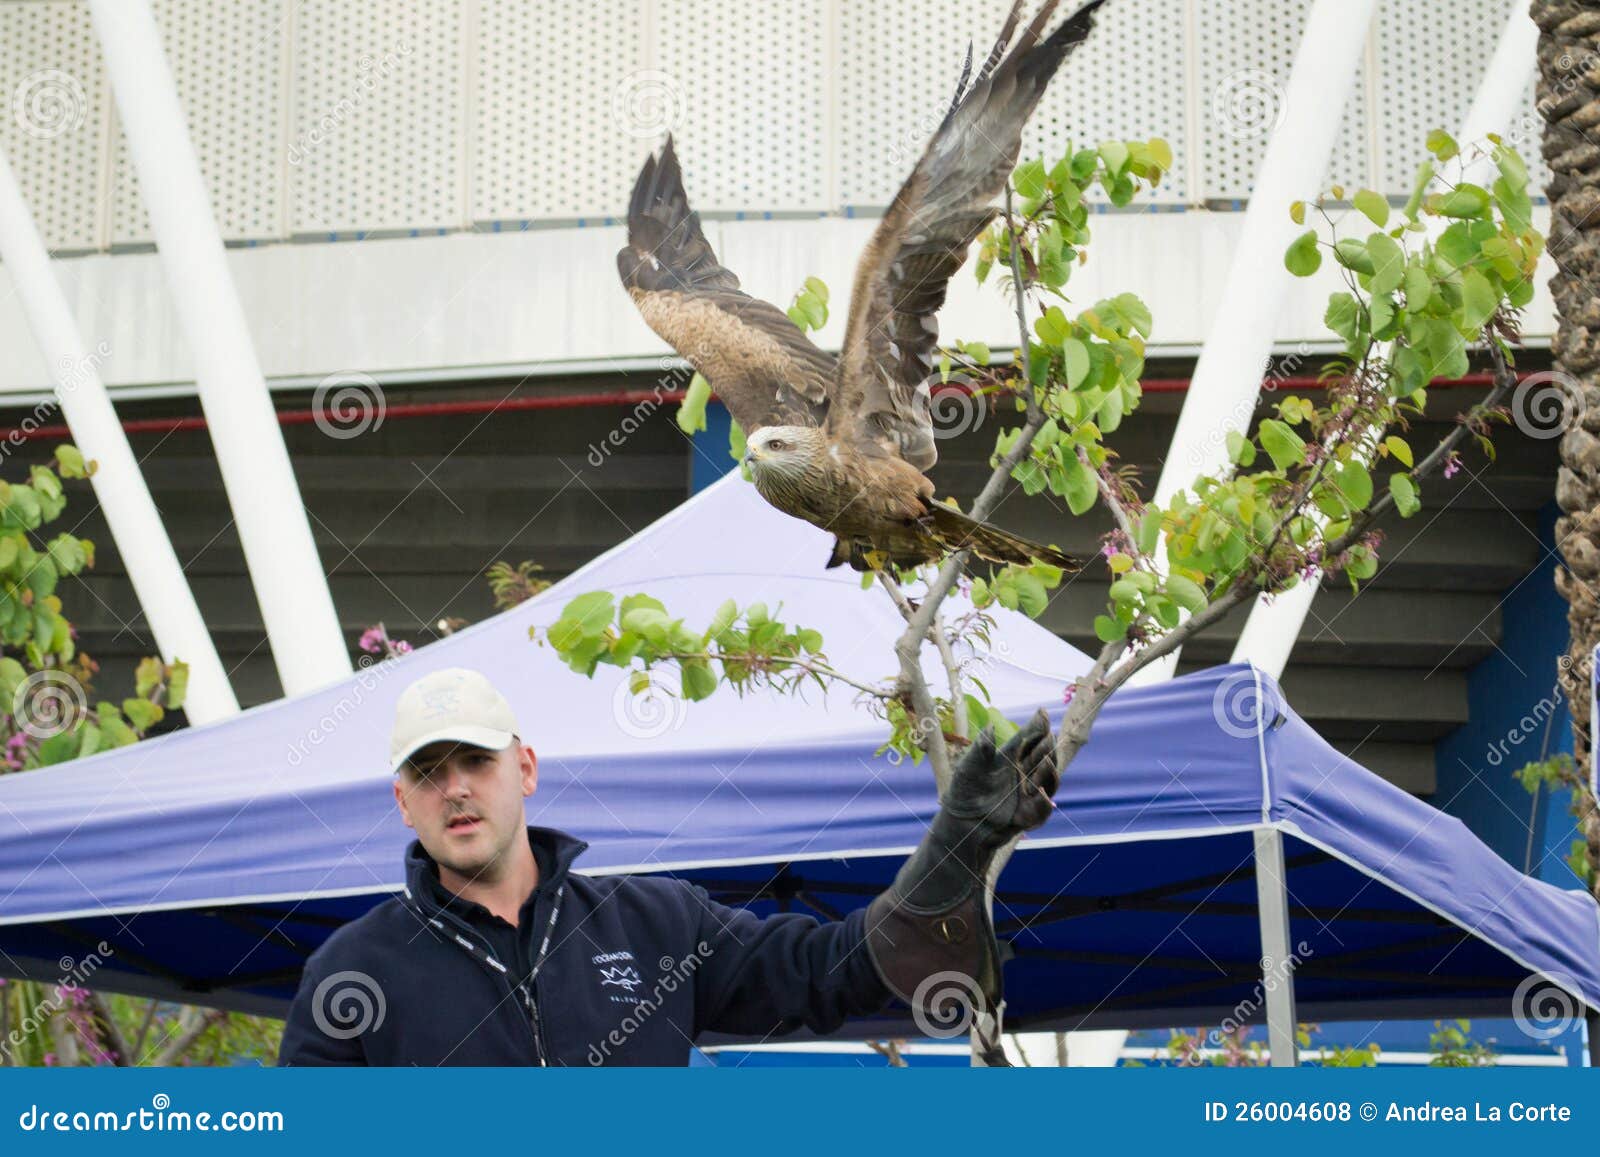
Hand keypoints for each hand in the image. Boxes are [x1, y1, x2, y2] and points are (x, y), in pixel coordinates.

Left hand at [943, 708, 1059, 837]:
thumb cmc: (966, 789)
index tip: (1042, 711)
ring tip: (1045, 761)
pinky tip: (1039, 793)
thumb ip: (981, 749)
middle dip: (1047, 748)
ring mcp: (1029, 793)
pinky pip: (1041, 808)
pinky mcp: (1030, 814)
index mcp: (1011, 757)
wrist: (963, 822)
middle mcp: (1024, 772)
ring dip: (1049, 771)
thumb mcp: (969, 767)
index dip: (1037, 726)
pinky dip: (1043, 802)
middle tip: (1048, 737)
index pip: (1028, 739)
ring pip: (1048, 780)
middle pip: (1043, 757)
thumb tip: (990, 726)